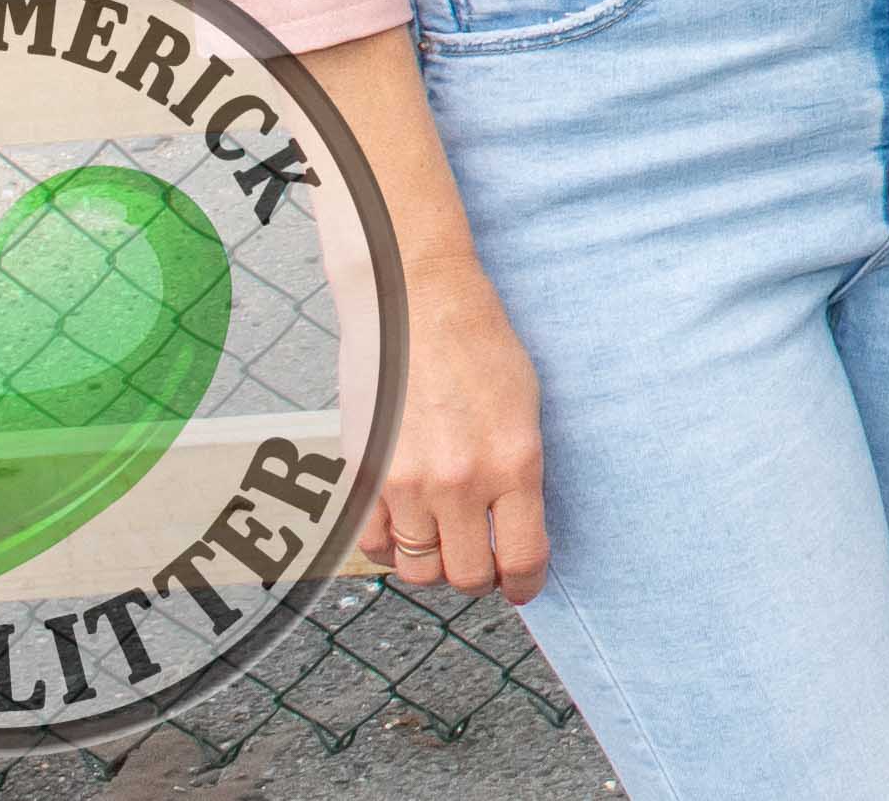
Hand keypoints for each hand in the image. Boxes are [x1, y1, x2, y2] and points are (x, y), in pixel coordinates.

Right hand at [364, 262, 548, 602]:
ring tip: (443, 541)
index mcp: (514, 464)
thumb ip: (520, 474)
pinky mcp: (363, 473)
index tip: (522, 587)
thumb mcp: (526, 409)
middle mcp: (460, 482)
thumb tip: (517, 528)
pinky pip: (371, 543)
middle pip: (466, 576)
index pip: (522, 559)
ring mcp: (405, 481)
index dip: (524, 585)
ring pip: (417, 568)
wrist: (415, 301)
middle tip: (483, 562)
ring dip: (433, 565)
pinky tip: (404, 523)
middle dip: (479, 578)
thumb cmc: (479, 345)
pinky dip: (388, 545)